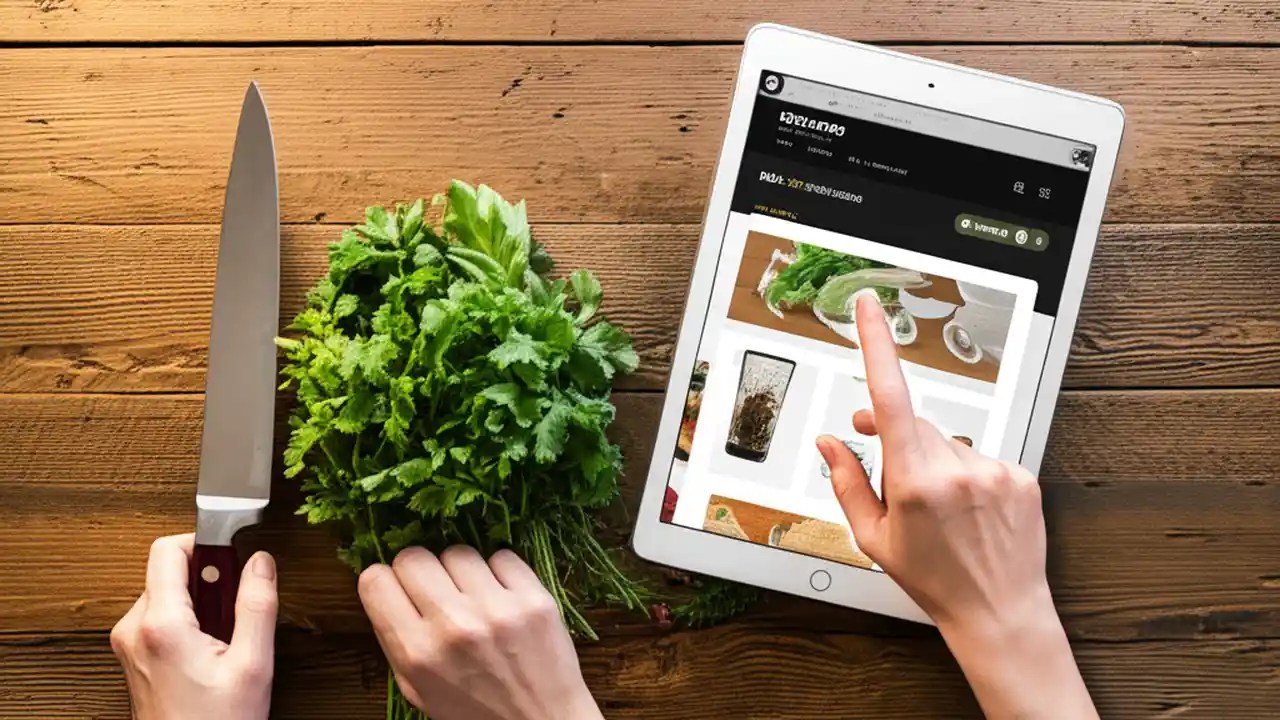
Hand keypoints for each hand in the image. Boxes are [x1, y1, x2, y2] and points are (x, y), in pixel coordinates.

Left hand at [110, 534, 277, 719]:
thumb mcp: (253, 664)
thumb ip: (257, 604)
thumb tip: (261, 562)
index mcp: (161, 625)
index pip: (168, 550)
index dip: (204, 544)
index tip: (232, 560)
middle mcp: (134, 629)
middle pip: (169, 571)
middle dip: (208, 581)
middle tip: (236, 612)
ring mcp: (130, 643)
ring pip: (167, 593)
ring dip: (199, 602)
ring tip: (224, 639)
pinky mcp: (134, 655)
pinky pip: (161, 615)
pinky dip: (188, 620)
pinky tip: (210, 650)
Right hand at [358, 546, 602, 719]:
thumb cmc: (474, 710)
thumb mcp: (419, 690)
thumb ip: (396, 640)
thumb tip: (385, 586)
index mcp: (418, 654)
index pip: (375, 581)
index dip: (384, 582)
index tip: (397, 589)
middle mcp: (454, 626)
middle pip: (414, 557)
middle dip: (418, 571)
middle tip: (435, 591)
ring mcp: (497, 609)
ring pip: (458, 552)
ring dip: (460, 571)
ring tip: (472, 597)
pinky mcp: (535, 599)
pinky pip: (501, 556)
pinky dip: (498, 573)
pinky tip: (501, 597)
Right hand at [818, 293, 1095, 718]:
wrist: (1000, 611)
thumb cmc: (934, 581)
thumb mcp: (875, 539)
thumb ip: (847, 483)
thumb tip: (830, 442)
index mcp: (913, 481)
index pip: (889, 396)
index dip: (876, 345)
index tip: (868, 309)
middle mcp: (955, 468)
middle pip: (917, 426)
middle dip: (902, 443)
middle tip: (897, 484)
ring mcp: (993, 470)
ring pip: (950, 443)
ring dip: (938, 464)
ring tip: (944, 513)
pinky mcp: (1021, 475)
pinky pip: (982, 457)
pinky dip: (971, 476)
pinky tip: (972, 512)